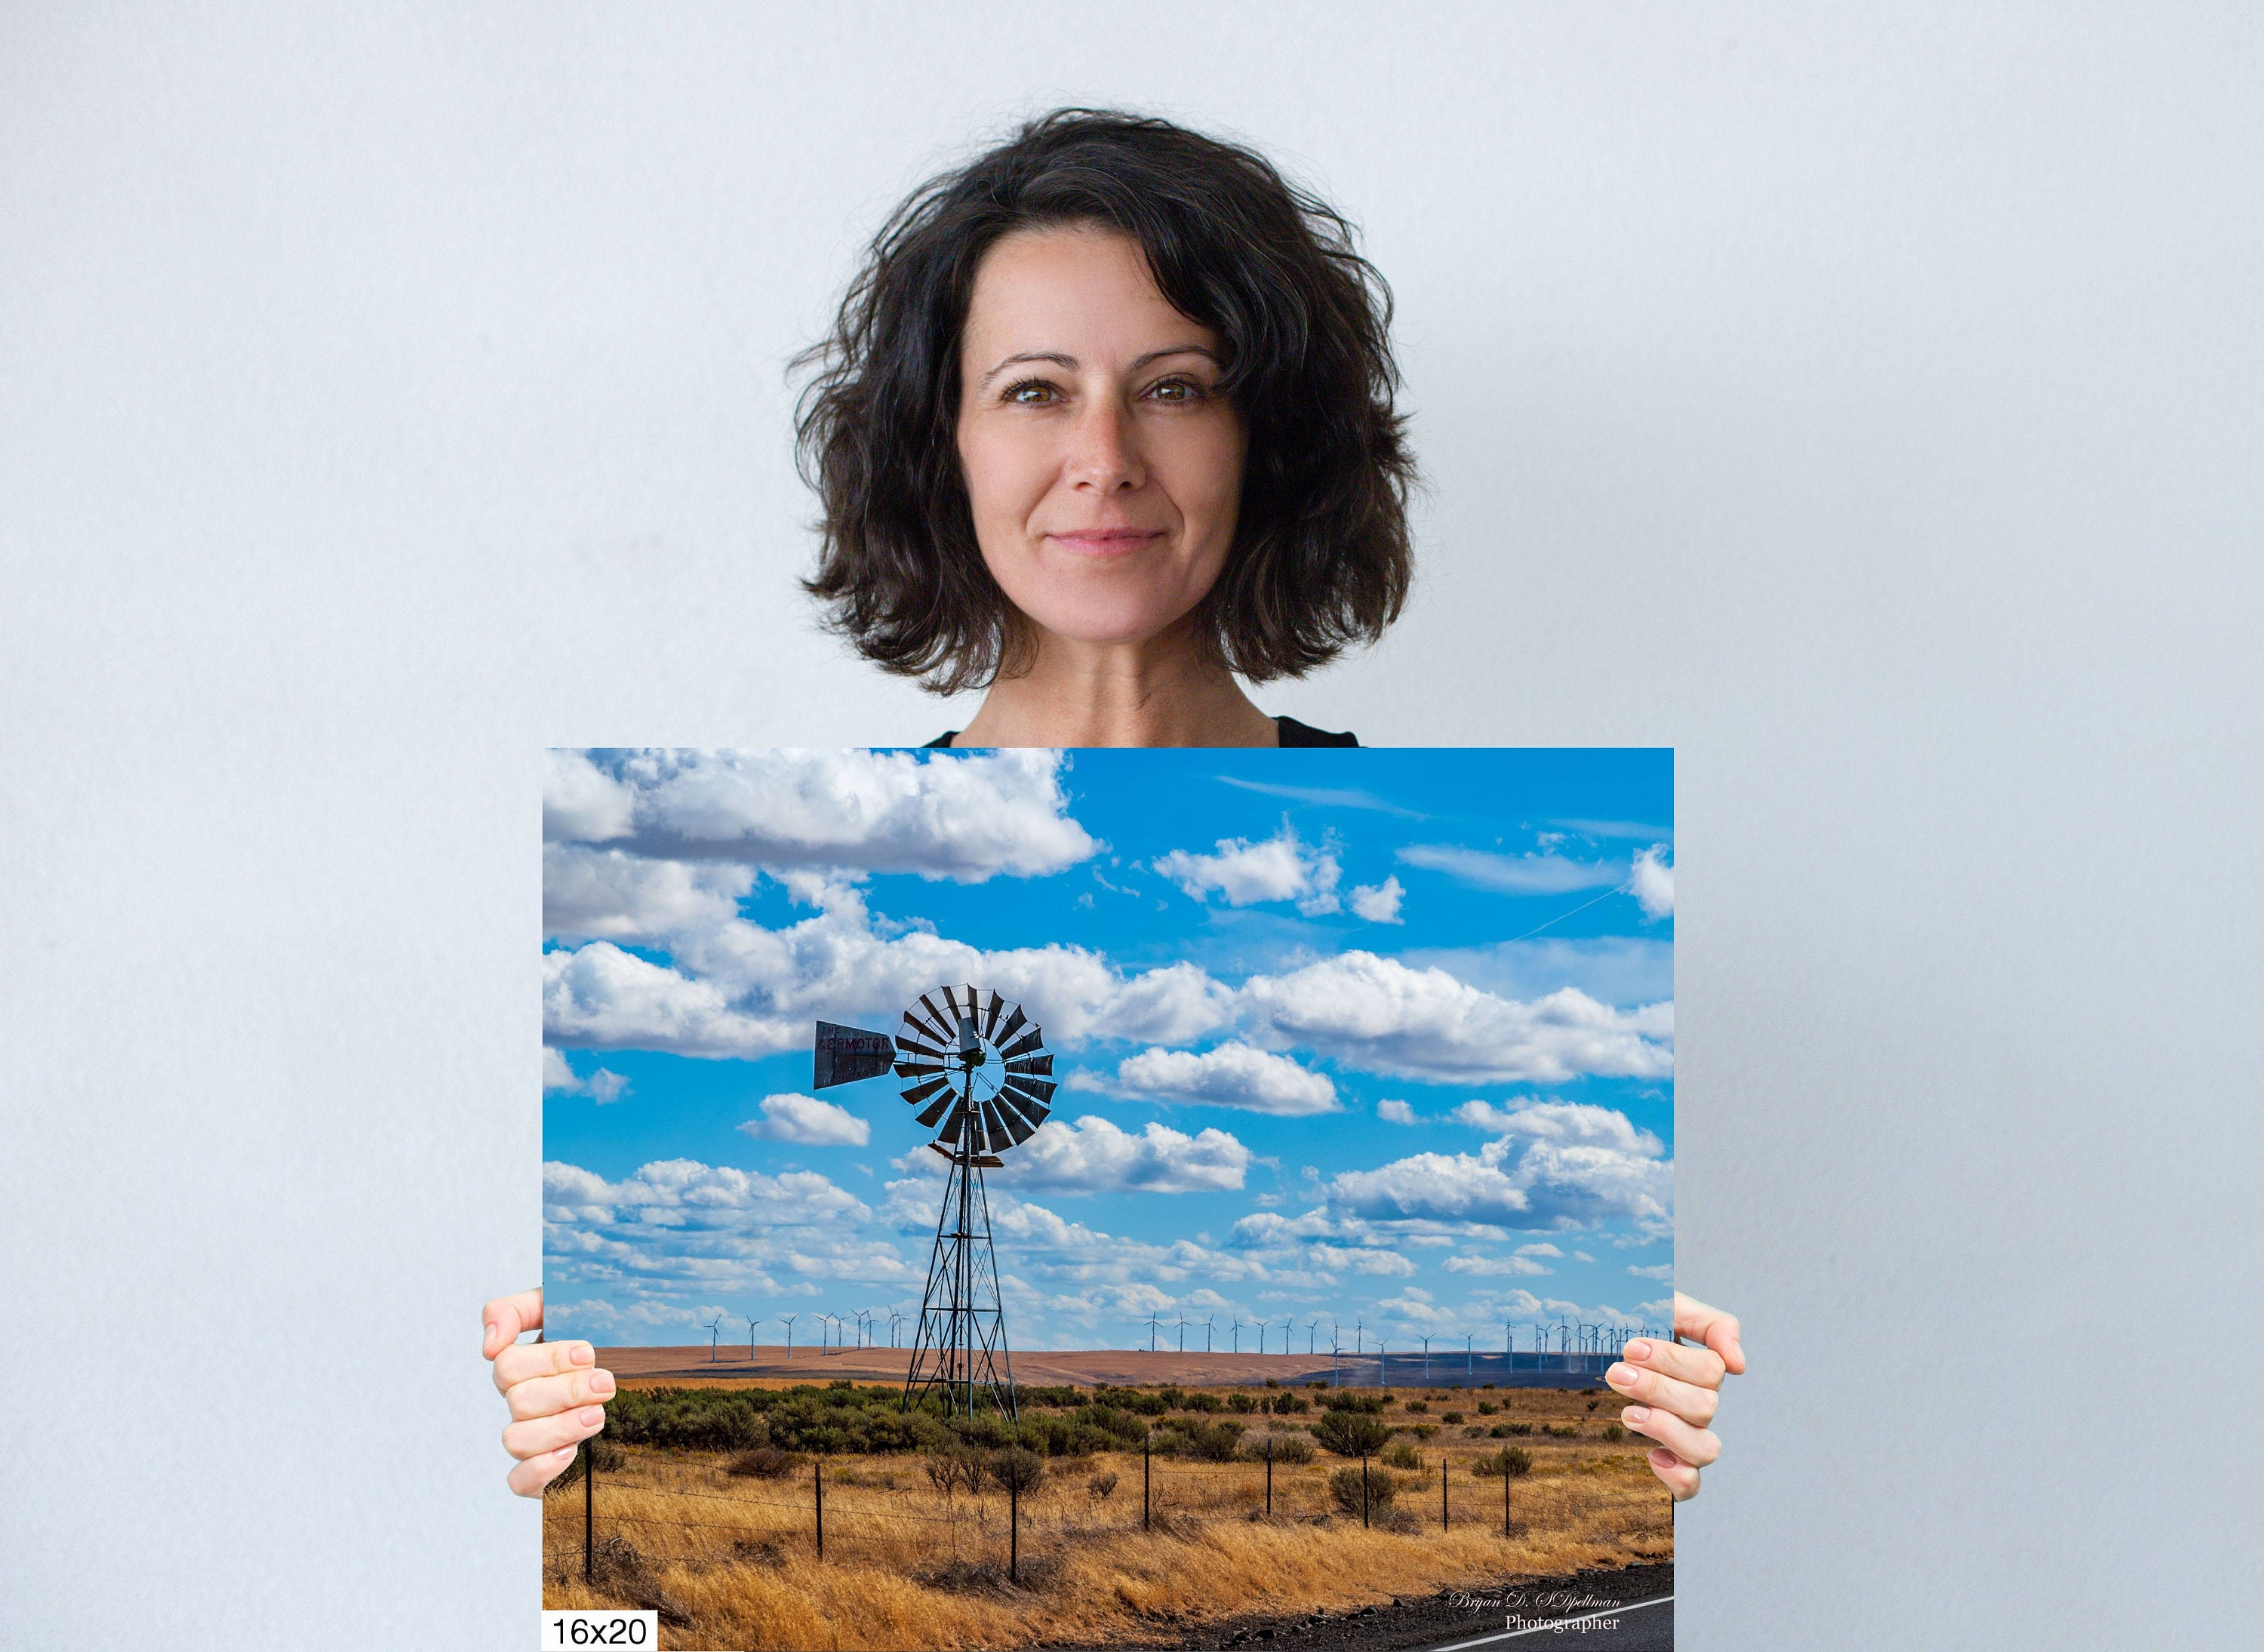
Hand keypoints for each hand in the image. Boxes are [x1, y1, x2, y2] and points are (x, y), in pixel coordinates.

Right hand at [482, 1286, 613, 1497]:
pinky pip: (519, 1482)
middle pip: (519, 1401)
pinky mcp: (543, 1472)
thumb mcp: (561, 1306)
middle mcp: (522, 1403)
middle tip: (605, 1383)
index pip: (507, 1364)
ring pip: (516, 1440)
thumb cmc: (598, 1336)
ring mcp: (532, 1437)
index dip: (548, 1360)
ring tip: (598, 1415)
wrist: (638, 1373)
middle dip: (567, 1391)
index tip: (588, 1354)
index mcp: (523, 1366)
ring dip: (560, 1427)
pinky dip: (541, 1470)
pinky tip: (571, 1453)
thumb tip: (490, 1345)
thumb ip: (517, 1310)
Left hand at [1609, 1290, 1743, 1500]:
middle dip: (1657, 1389)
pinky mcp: (1668, 1464)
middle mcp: (1699, 1406)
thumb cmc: (1631, 1324)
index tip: (1631, 1347)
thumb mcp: (1669, 1306)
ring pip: (1705, 1449)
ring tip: (1628, 1413)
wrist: (1591, 1339)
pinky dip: (1677, 1476)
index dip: (1672, 1360)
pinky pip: (1690, 1486)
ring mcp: (1685, 1436)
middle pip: (1704, 1407)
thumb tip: (1739, 1365)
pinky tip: (1651, 1455)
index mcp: (1701, 1369)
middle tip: (1617, 1373)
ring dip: (1666, 1429)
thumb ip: (1711, 1324)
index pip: (1711, 1371)